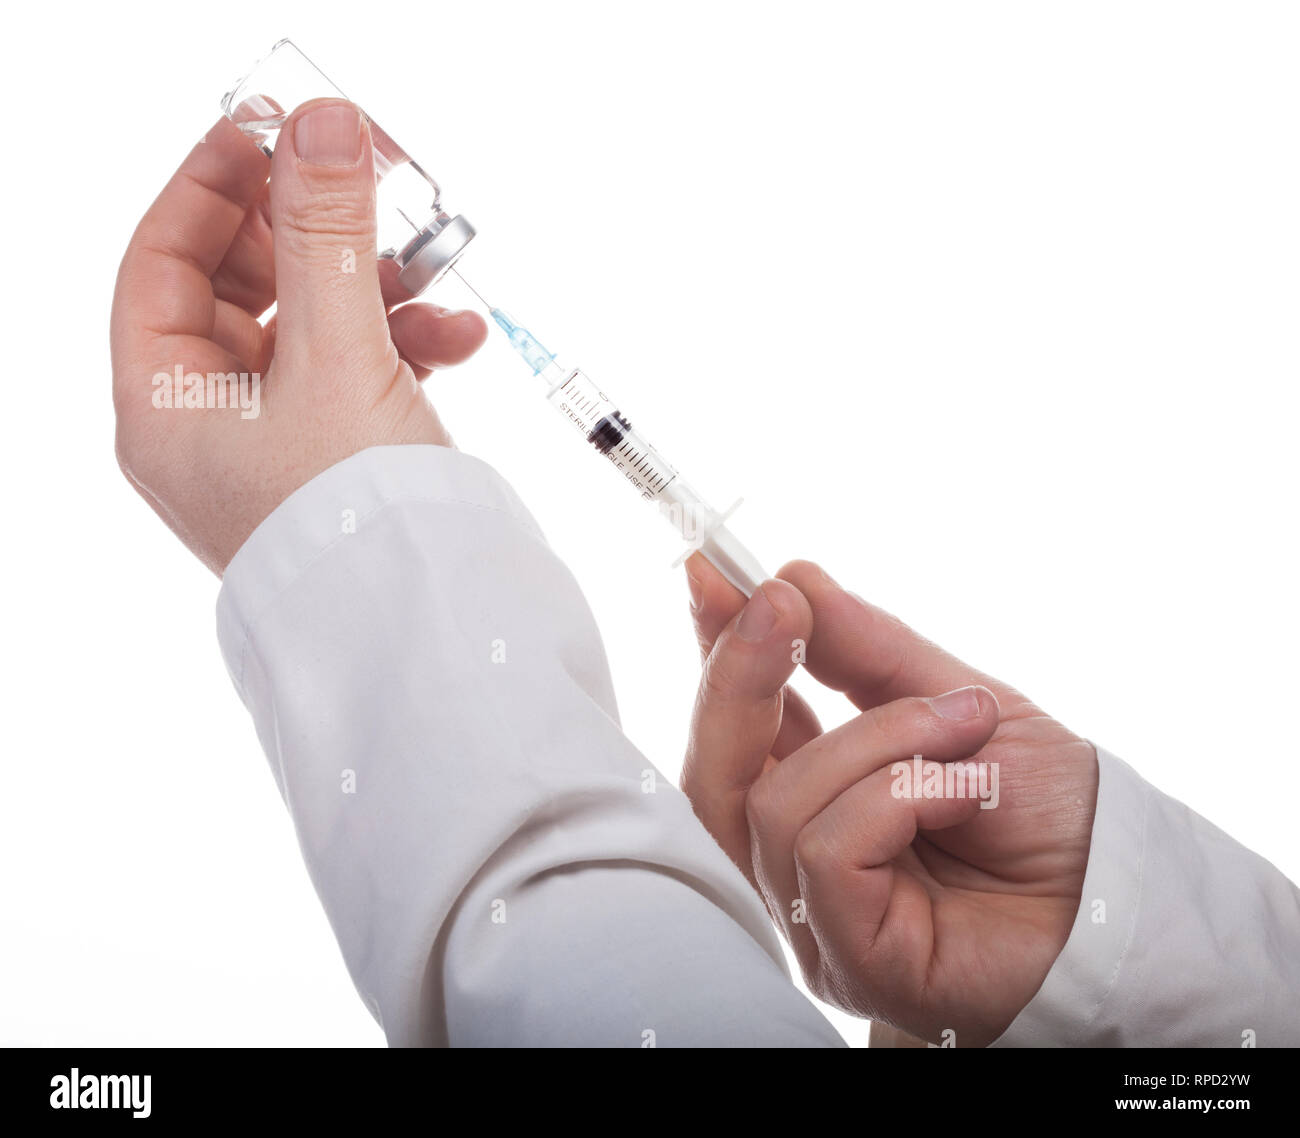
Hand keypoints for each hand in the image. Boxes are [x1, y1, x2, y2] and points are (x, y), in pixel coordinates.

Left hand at [111, 99, 486, 573]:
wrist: (430, 634)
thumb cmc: (356, 519)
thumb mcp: (339, 357)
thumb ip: (327, 235)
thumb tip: (321, 122)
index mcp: (165, 406)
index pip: (161, 261)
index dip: (211, 186)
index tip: (271, 131)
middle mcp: (209, 425)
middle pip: (242, 287)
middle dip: (313, 237)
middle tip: (366, 185)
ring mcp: (276, 444)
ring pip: (310, 327)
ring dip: (377, 292)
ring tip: (438, 283)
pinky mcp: (336, 458)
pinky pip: (356, 372)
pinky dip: (403, 344)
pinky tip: (457, 339)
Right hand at [681, 555, 1098, 1045]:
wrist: (1124, 892)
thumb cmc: (1049, 810)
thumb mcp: (958, 699)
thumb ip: (868, 650)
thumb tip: (794, 579)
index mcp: (818, 797)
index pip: (738, 727)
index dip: (718, 652)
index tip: (715, 576)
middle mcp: (800, 859)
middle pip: (716, 771)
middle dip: (740, 675)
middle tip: (780, 607)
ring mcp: (818, 916)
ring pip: (774, 803)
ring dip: (878, 741)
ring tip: (964, 728)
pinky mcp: (850, 958)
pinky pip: (825, 851)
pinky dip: (900, 796)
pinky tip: (963, 795)